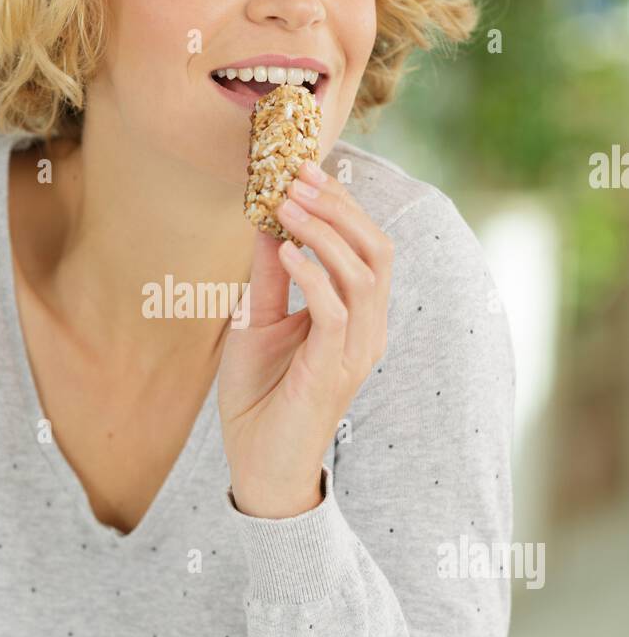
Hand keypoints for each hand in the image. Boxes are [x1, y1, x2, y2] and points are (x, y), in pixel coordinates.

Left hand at [220, 160, 393, 517]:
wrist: (259, 467)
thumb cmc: (261, 399)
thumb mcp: (259, 320)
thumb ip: (270, 274)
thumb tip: (267, 218)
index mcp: (357, 315)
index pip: (367, 245)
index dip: (340, 202)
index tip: (301, 169)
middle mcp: (368, 329)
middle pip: (376, 250)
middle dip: (339, 207)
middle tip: (297, 176)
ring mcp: (355, 351)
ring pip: (363, 274)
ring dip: (324, 232)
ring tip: (286, 206)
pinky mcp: (333, 370)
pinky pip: (334, 310)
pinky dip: (311, 274)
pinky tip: (284, 250)